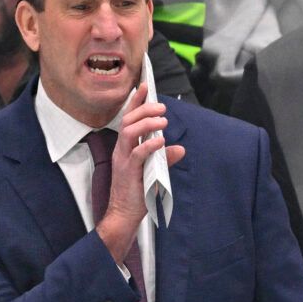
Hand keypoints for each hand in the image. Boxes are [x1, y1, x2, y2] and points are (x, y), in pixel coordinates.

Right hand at [95, 82, 186, 259]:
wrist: (124, 214)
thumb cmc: (137, 194)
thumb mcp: (154, 172)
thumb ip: (165, 158)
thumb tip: (180, 148)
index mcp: (126, 147)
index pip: (129, 119)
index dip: (136, 102)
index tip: (145, 87)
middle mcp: (122, 150)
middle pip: (129, 120)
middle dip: (145, 109)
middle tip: (162, 108)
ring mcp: (123, 160)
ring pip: (130, 132)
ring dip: (147, 123)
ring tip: (163, 122)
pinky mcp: (128, 172)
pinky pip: (137, 153)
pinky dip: (149, 145)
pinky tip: (161, 141)